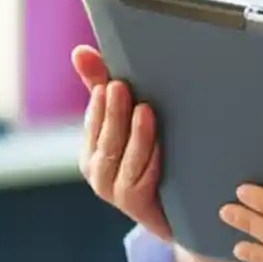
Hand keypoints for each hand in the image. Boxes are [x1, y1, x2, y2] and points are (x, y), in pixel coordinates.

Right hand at [73, 45, 171, 240]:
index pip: (93, 118)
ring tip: (144, 109)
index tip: (109, 79)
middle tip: (120, 86)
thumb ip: (104, 87)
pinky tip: (159, 145)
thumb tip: (80, 51)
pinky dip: (147, 161)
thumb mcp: (130, 121)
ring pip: (118, 159)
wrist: (182, 210)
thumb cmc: (152, 158)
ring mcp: (114, 190)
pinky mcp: (134, 205)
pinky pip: (137, 182)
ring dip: (133, 135)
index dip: (99, 100)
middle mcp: (98, 169)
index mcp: (93, 146)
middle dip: (111, 112)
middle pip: (104, 137)